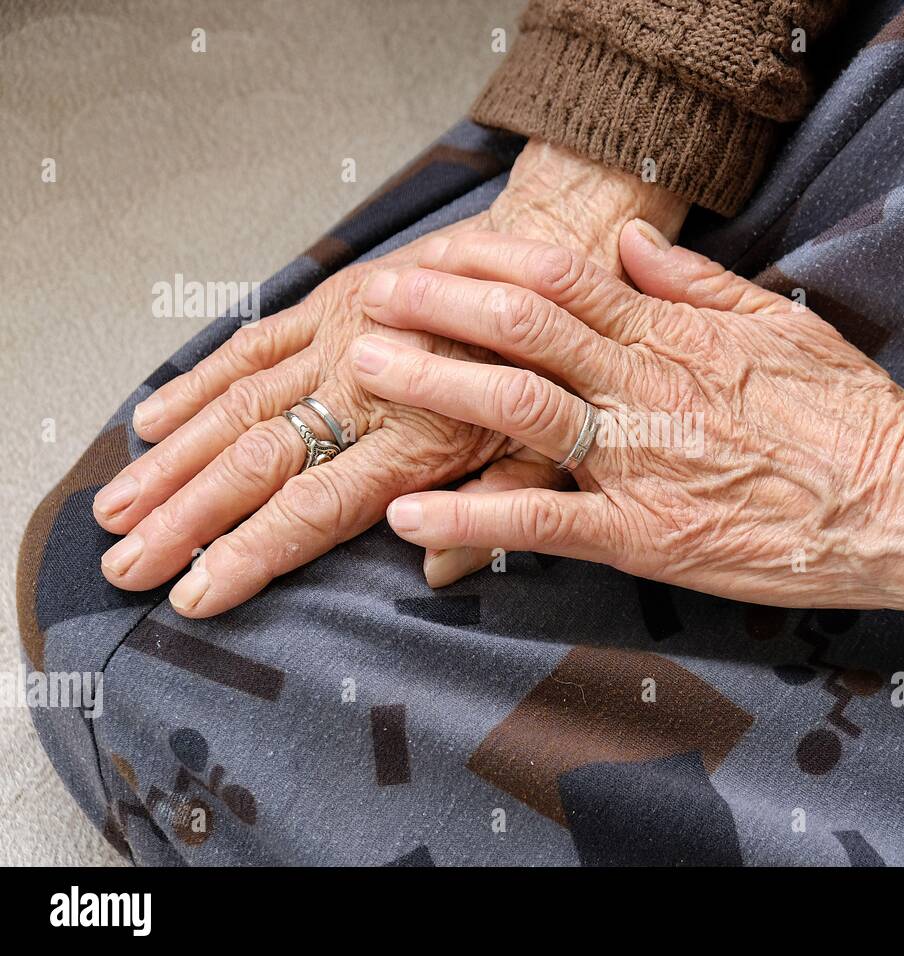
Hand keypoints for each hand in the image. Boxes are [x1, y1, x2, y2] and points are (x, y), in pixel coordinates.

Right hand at [93, 141, 686, 616]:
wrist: (553, 248)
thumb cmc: (554, 365)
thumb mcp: (548, 451)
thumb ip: (493, 511)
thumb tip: (435, 570)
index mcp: (422, 438)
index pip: (318, 510)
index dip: (251, 555)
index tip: (194, 596)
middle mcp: (369, 386)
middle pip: (259, 462)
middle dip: (185, 519)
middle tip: (126, 566)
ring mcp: (342, 337)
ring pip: (237, 405)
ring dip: (169, 461)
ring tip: (113, 509)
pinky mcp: (333, 298)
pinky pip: (252, 343)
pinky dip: (197, 382)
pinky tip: (149, 420)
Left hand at [351, 222, 903, 613]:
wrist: (903, 505)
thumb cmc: (850, 419)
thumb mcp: (785, 325)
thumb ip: (700, 284)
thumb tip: (631, 245)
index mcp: (678, 333)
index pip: (565, 275)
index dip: (489, 258)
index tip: (438, 251)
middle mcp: (647, 387)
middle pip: (524, 326)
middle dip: (440, 303)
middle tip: (374, 293)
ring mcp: (640, 462)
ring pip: (519, 407)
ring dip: (435, 383)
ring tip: (366, 368)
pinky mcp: (645, 537)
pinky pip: (544, 522)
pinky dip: (470, 519)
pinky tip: (407, 518)